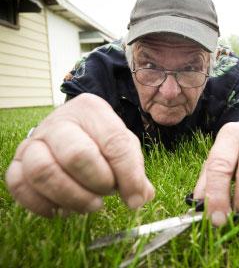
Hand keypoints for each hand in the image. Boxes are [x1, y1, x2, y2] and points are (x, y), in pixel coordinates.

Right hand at [6, 93, 154, 216]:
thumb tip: (140, 197)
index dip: (128, 176)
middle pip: (76, 155)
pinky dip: (43, 205)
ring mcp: (34, 141)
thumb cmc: (100, 138)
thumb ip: (134, 169)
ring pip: (43, 171)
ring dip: (72, 197)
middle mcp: (59, 121)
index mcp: (91, 110)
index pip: (114, 143)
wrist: (70, 128)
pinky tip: (64, 208)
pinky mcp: (18, 161)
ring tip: (90, 204)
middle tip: (107, 191)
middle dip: (98, 182)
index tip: (135, 199)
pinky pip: (19, 185)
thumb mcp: (123, 144)